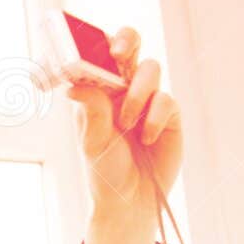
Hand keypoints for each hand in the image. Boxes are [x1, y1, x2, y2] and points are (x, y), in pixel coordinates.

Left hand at [69, 27, 182, 243]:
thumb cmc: (105, 171)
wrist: (130, 200)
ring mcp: (148, 100)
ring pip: (150, 70)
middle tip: (118, 54)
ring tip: (127, 125)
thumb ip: (91, 111)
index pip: (101, 56)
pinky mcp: (170, 114)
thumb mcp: (93, 142)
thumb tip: (74, 86)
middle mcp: (123, 90)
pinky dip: (155, 117)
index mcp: (99, 93)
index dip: (100, 44)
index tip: (93, 49)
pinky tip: (147, 139)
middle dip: (126, 42)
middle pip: (131, 48)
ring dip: (137, 93)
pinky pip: (166, 100)